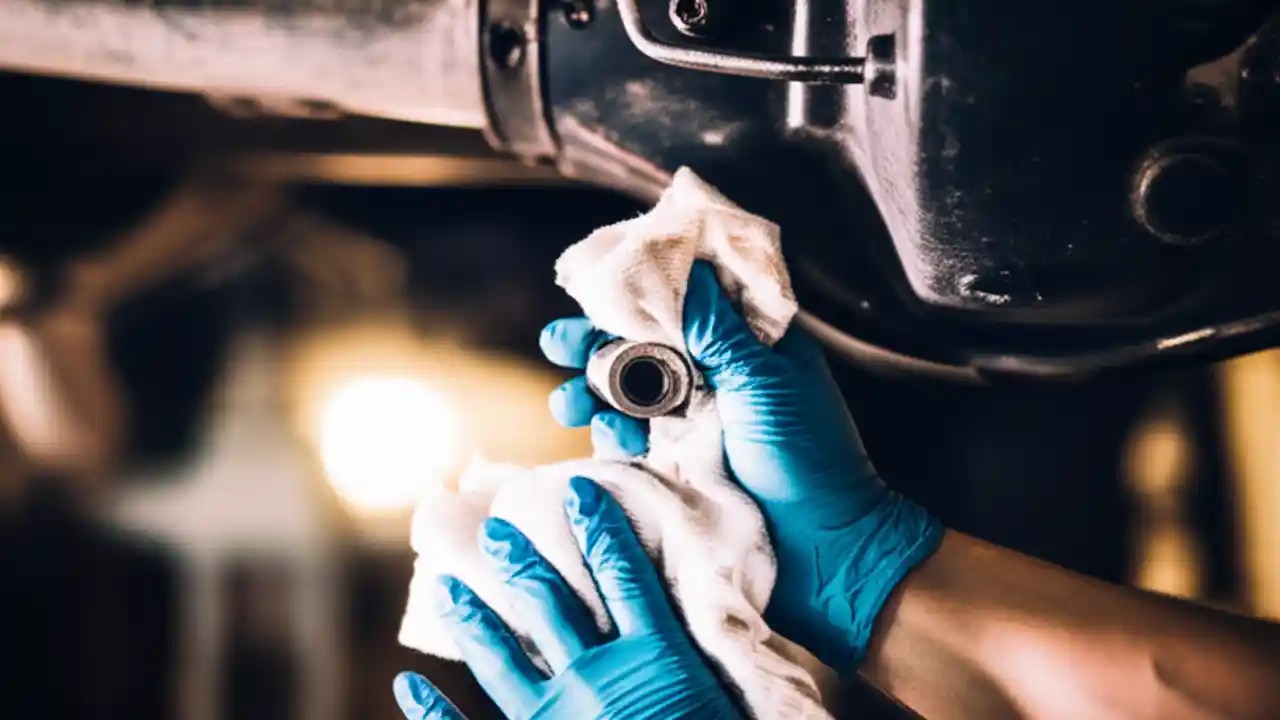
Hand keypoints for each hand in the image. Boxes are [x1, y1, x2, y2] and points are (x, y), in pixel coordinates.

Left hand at [393, 476, 742, 719]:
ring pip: (503, 654)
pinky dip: (434, 711)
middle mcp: (600, 677)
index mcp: (658, 657)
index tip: (579, 491)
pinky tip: (407, 686)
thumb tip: (689, 624)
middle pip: (552, 601)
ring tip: (445, 582)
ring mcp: (557, 718)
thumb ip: (695, 663)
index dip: (601, 527)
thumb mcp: (722, 699)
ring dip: (472, 615)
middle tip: (494, 531)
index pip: (627, 573)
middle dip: (520, 560)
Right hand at [538, 261, 941, 668]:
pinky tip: (609, 441)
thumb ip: (715, 326)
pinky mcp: (675, 466)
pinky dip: (609, 436)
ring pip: (626, 393)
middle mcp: (715, 376)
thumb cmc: (808, 458)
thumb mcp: (762, 379)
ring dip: (592, 391)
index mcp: (747, 344)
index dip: (639, 292)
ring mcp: (692, 423)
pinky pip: (628, 441)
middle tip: (558, 342)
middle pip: (643, 344)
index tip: (596, 287)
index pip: (685, 300)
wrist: (820, 550)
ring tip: (569, 404)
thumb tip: (681, 266)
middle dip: (596, 343)